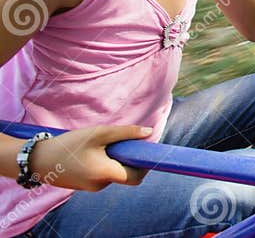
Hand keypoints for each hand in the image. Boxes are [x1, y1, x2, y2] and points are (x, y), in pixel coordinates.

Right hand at [30, 125, 151, 191]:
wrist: (38, 160)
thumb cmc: (69, 145)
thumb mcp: (99, 133)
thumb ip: (125, 133)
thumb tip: (149, 133)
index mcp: (105, 174)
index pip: (136, 177)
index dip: (144, 164)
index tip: (144, 149)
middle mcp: (100, 185)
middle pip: (125, 173)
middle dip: (127, 157)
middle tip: (119, 141)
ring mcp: (91, 187)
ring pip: (113, 172)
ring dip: (114, 158)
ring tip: (99, 144)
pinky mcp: (84, 185)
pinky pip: (102, 174)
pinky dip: (103, 162)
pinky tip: (91, 151)